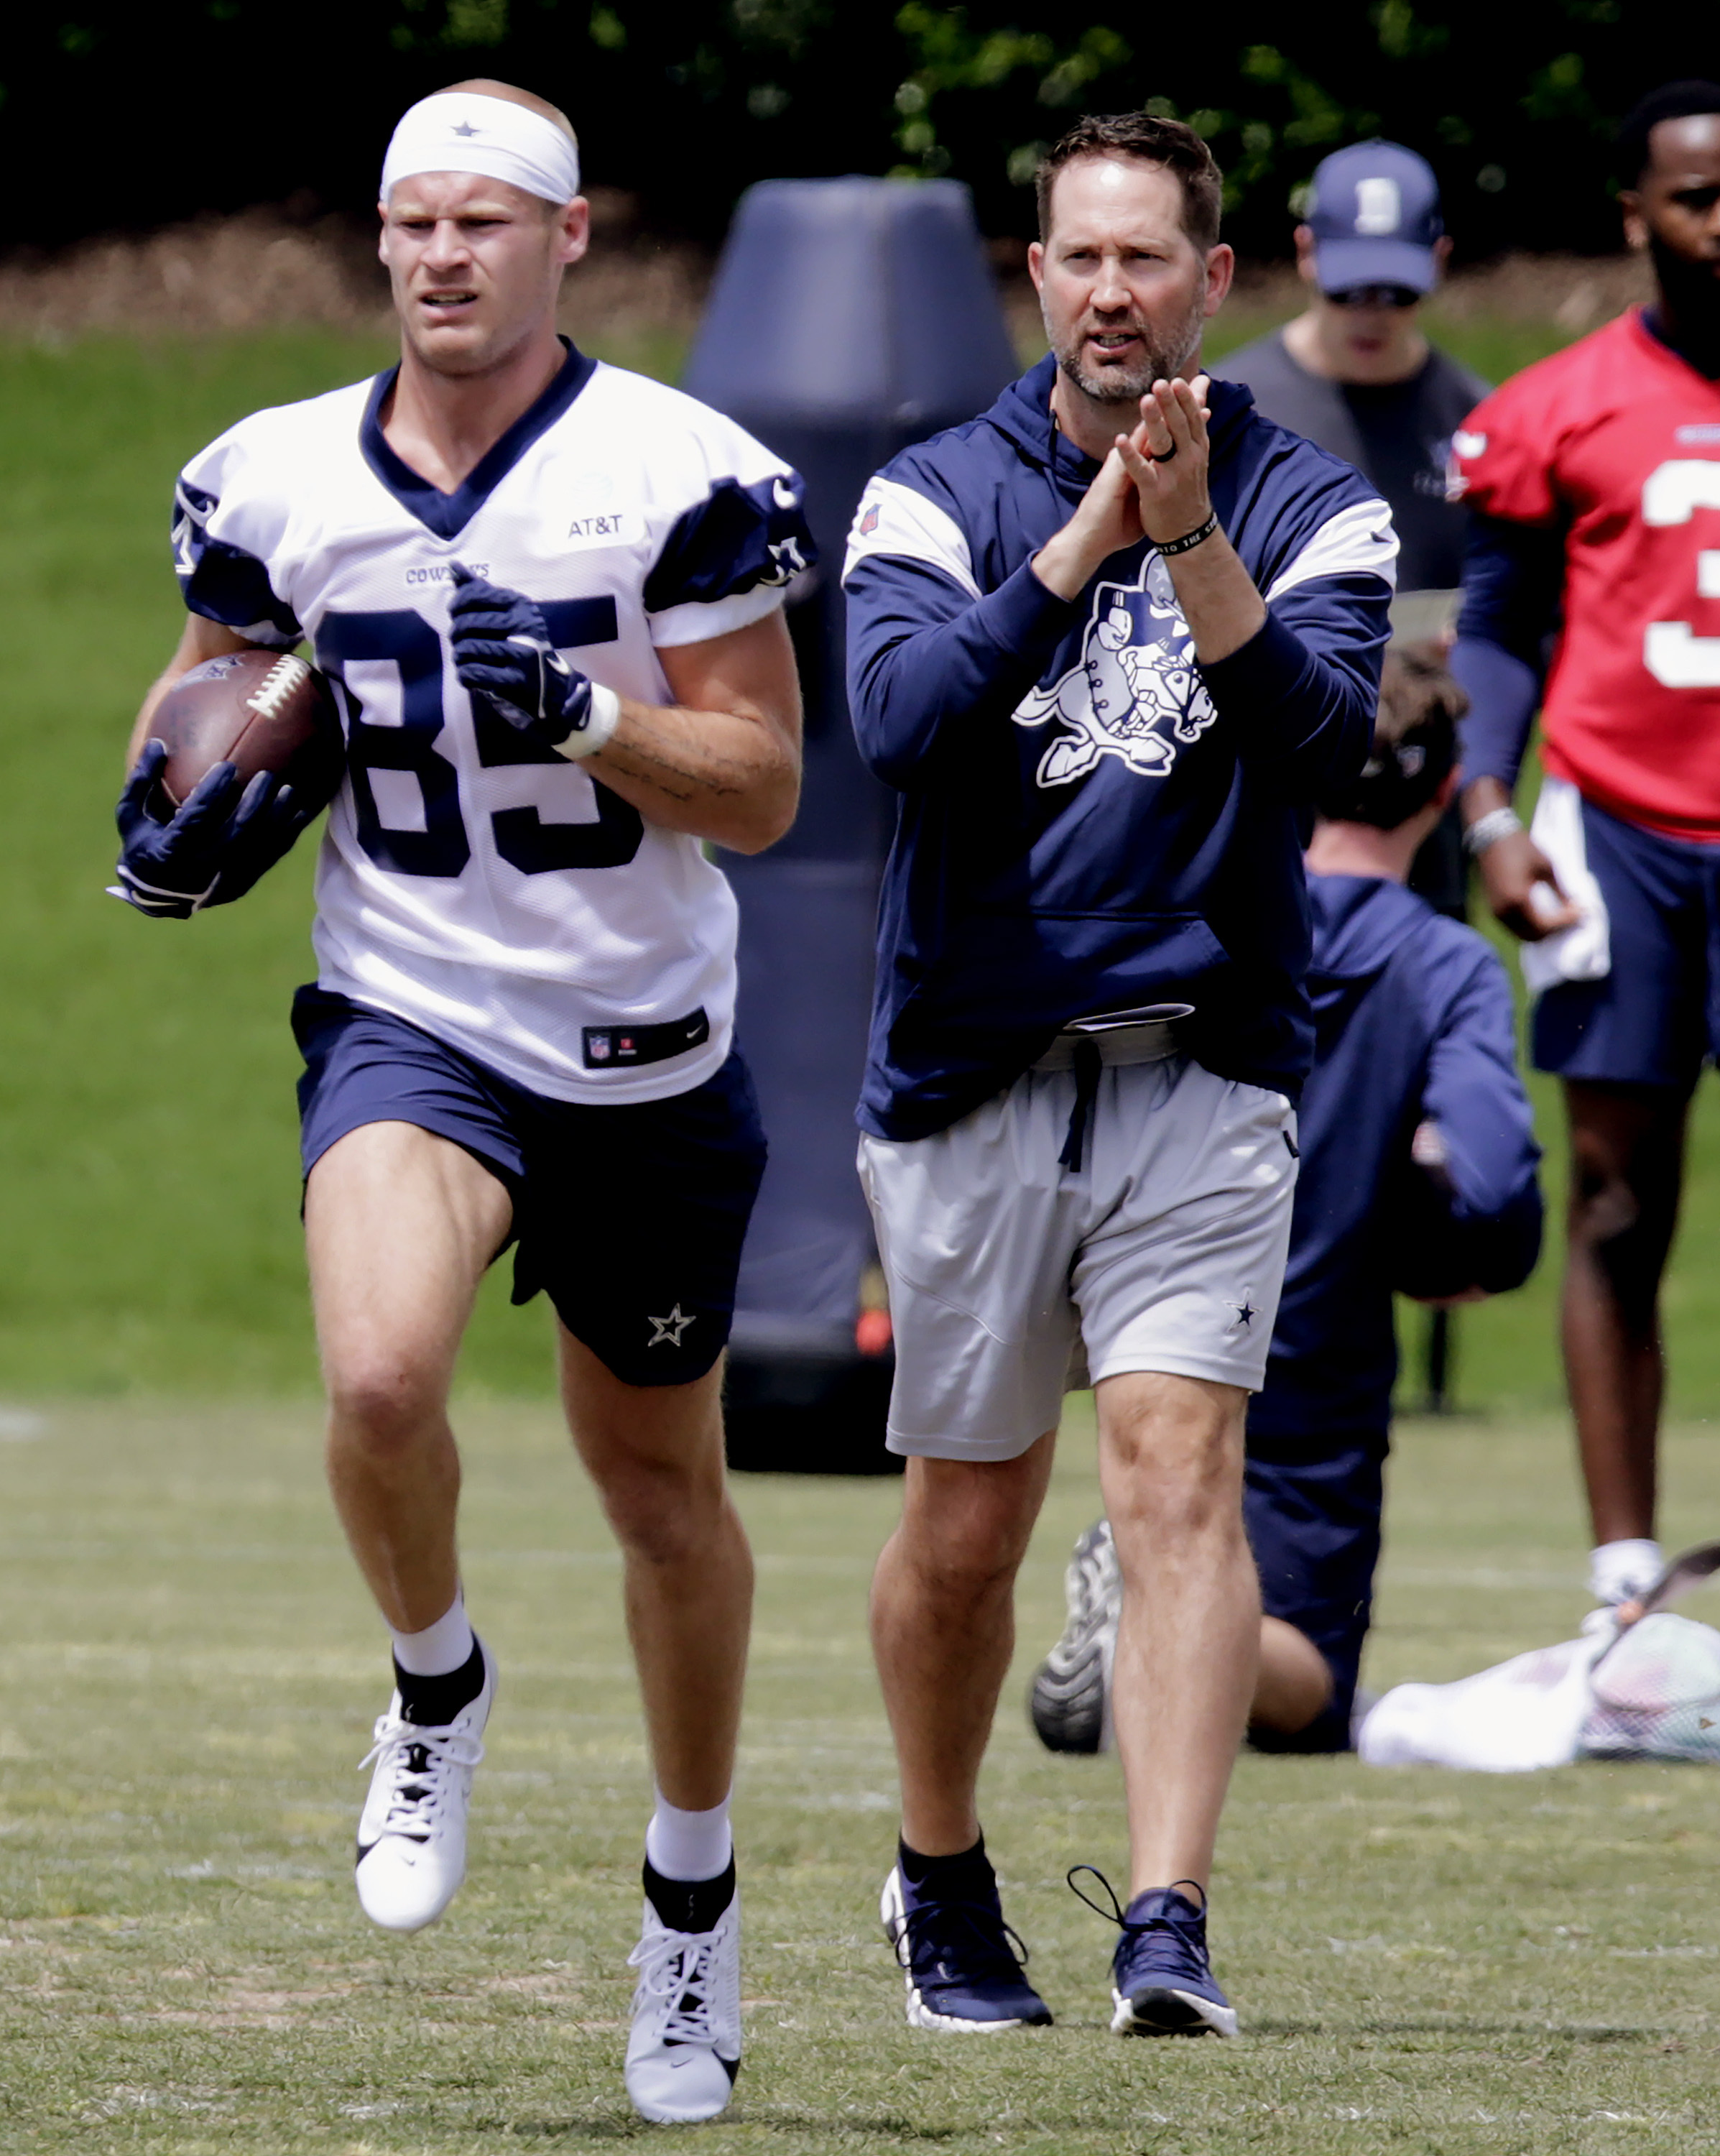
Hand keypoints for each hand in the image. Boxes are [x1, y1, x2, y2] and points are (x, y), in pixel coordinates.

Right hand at [112, 739, 313, 916]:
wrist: (156, 896)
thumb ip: (140, 782)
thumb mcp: (130, 816)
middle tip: (266, 776)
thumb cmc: (141, 844)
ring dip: (277, 819)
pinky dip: (286, 836)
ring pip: (258, 848)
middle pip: (236, 834)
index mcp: (171, 851)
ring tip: (288, 790)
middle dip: (254, 803)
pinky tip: (300, 813)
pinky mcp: (241, 885)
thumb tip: (156, 743)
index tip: (228, 766)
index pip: (197, 818)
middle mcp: (199, 869)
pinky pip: (269, 859)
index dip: (213, 792)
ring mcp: (222, 881)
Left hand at [446, 564, 597, 749]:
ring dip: (459, 657)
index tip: (456, 614)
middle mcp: (525, 626)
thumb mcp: (506, 613)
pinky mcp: (517, 681)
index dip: (456, 605)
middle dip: (455, 635)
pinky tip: (470, 675)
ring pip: (466, 650)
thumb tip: (452, 566)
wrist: (550, 685)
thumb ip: (479, 590)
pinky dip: (464, 676)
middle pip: (466, 624)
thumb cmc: (520, 643)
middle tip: (459, 643)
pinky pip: (472, 674)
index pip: (472, 595)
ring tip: (464, 660)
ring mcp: (522, 655)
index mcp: (521, 605)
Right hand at [1031, 375, 1216, 600]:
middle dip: (1175, 406)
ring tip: (1162, 393)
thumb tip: (1166, 479)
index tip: (1203, 402)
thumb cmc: (1115, 524)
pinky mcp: (1111, 481)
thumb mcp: (1141, 499)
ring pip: (1139, 436)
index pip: (1165, 435)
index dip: (1184, 418)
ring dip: (1151, 415)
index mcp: (1140, 463)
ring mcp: (1119, 467)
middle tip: (1193, 383)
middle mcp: (1129, 459)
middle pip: (1155, 427)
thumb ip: (1152, 483)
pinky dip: (1129, 448)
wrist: (1088, 540)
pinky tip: (1133, 432)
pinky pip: (1124, 461)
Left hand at [1114, 375, 1213, 546]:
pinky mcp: (1155, 491)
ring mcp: (1173, 475)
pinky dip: (1130, 454)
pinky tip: (1119, 440)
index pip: (1194, 418)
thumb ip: (1195, 421)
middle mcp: (1189, 459)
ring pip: (1164, 443)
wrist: (1189, 532)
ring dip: (1155, 421)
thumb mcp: (1197, 454)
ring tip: (1146, 400)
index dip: (1186, 400)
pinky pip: (1140, 470)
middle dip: (1171, 403)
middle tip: (1161, 383)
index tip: (1177, 380)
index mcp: (1198, 449)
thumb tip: (1202, 386)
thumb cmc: (1188, 489)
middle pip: (1180, 426)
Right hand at [1475, 827, 1579, 942]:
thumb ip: (1560, 890)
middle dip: (1556, 930)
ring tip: (1562, 918)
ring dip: (1544, 931)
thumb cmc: (1520, 848)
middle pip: (1535, 936)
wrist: (1491, 838)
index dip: (1567, 921)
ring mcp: (1497, 913)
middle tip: (1574, 917)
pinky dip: (1532, 927)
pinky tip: (1545, 917)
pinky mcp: (1495, 910)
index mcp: (1518, 900)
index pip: (1546, 924)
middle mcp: (1505, 912)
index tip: (1583, 912)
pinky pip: (1515, 928)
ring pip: (1524, 935)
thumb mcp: (1546, 866)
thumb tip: (1573, 905)